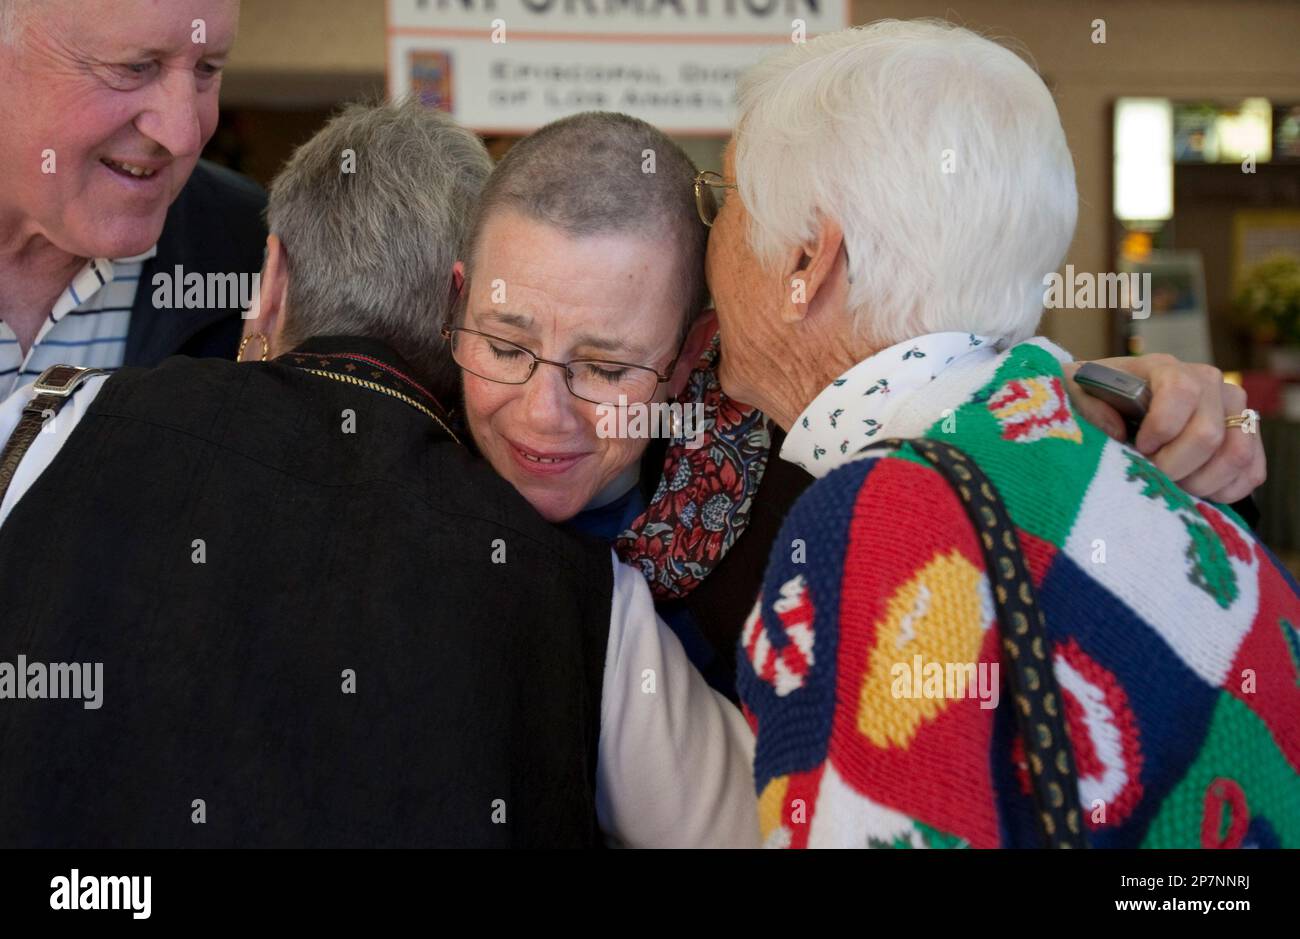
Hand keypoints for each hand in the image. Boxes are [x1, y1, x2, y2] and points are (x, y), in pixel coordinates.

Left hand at [1062, 354, 1264, 502]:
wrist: (1111, 406)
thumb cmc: (1091, 402)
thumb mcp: (1073, 397)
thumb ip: (1086, 407)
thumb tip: (1116, 429)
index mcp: (1164, 369)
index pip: (1182, 393)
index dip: (1161, 430)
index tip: (1138, 448)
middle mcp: (1207, 382)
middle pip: (1209, 434)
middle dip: (1175, 467)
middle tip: (1151, 476)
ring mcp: (1232, 409)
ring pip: (1237, 454)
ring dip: (1201, 482)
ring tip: (1171, 485)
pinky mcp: (1246, 437)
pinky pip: (1252, 471)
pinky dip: (1224, 490)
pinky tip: (1194, 491)